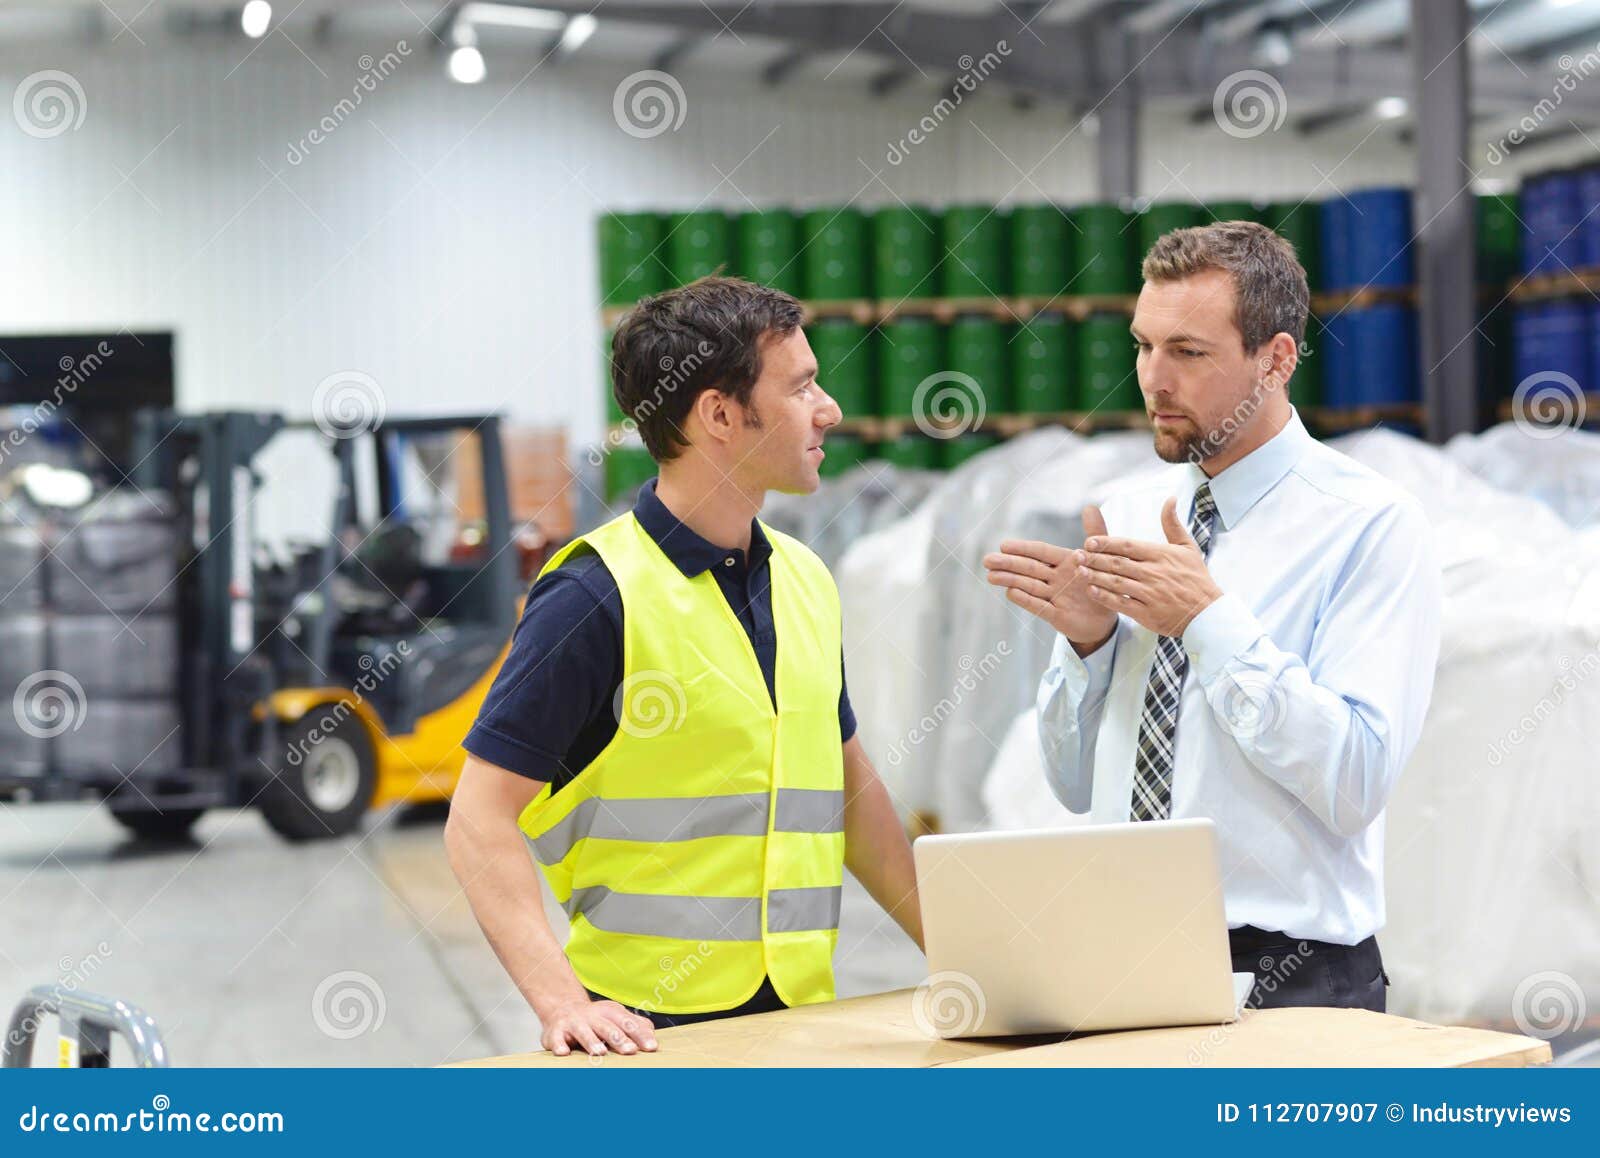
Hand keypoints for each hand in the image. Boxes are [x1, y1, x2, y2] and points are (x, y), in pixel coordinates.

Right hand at [540, 998, 658, 1056]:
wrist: (562, 1008)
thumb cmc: (595, 1018)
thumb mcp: (615, 1016)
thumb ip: (634, 1024)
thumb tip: (652, 1034)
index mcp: (610, 1012)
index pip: (628, 1023)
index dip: (640, 1035)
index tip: (651, 1047)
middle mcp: (592, 1016)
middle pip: (607, 1027)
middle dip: (619, 1038)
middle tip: (630, 1050)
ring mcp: (574, 1022)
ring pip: (583, 1031)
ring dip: (591, 1041)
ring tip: (600, 1052)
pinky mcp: (556, 1031)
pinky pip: (556, 1038)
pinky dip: (559, 1044)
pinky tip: (563, 1052)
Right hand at [983, 506, 1117, 653]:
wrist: (1108, 618)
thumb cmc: (1104, 583)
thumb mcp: (1104, 556)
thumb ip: (1096, 532)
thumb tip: (1089, 506)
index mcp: (1065, 561)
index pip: (1041, 552)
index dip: (1023, 549)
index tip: (1004, 545)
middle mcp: (1056, 578)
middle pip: (1029, 569)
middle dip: (1008, 564)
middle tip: (987, 560)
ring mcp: (1054, 597)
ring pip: (1029, 586)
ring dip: (1010, 580)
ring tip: (990, 576)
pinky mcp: (1056, 615)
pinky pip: (1039, 607)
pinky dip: (1026, 600)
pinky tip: (1010, 592)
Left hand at [1075, 496, 1221, 636]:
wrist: (1208, 614)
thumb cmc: (1196, 579)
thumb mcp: (1188, 548)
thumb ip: (1173, 524)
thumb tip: (1170, 498)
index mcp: (1161, 555)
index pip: (1128, 546)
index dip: (1107, 543)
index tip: (1090, 541)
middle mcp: (1154, 573)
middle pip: (1118, 563)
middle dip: (1095, 559)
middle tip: (1077, 555)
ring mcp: (1149, 593)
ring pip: (1116, 583)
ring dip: (1096, 576)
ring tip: (1079, 571)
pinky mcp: (1147, 613)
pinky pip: (1121, 603)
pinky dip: (1105, 597)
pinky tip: (1092, 591)